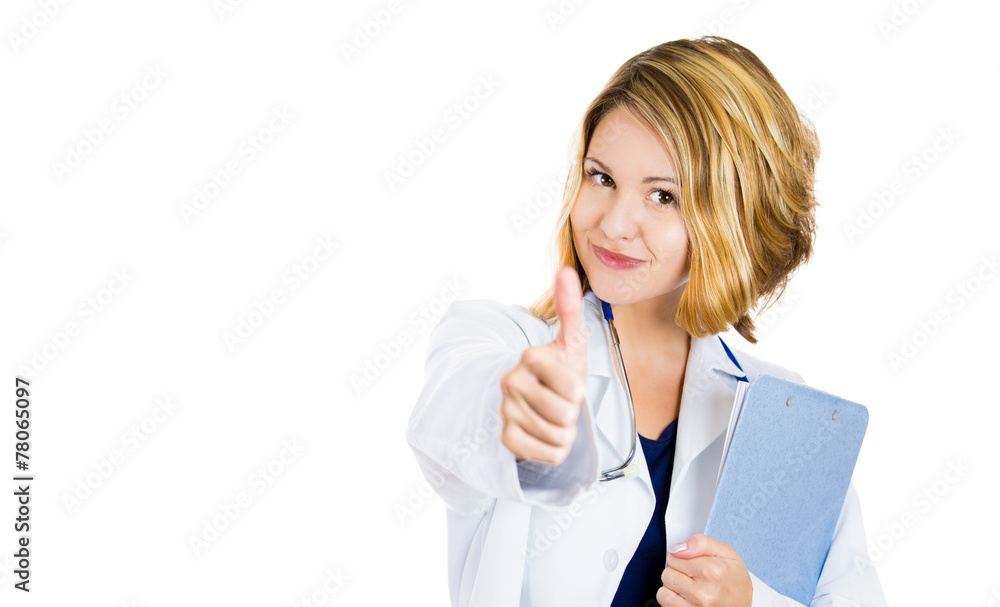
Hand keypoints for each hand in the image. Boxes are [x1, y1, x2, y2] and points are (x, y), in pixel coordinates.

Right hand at [499, 265, 588, 465]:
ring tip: (554, 417)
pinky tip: (546, 435)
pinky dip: (554, 450)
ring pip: (556, 435)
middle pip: (564, 413)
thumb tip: (567, 270)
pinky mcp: (505, 438)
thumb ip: (570, 308)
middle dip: (572, 413)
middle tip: (562, 403)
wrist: (541, 401)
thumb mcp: (572, 342)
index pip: (572, 388)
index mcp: (529, 357)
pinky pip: (546, 454)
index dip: (578, 390)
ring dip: (564, 431)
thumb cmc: (562, 370)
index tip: (568, 382)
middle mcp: (510, 382)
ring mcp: (504, 410)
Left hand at [657, 534, 752, 606]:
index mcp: (712, 570)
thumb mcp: (727, 553)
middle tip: (693, 577)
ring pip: (665, 589)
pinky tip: (685, 598)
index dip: (682, 558)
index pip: (674, 556)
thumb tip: (678, 548)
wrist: (743, 606)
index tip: (694, 564)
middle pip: (668, 572)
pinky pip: (665, 602)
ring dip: (674, 587)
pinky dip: (672, 599)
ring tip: (690, 588)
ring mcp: (697, 606)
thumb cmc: (735, 581)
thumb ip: (701, 543)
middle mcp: (703, 590)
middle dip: (677, 572)